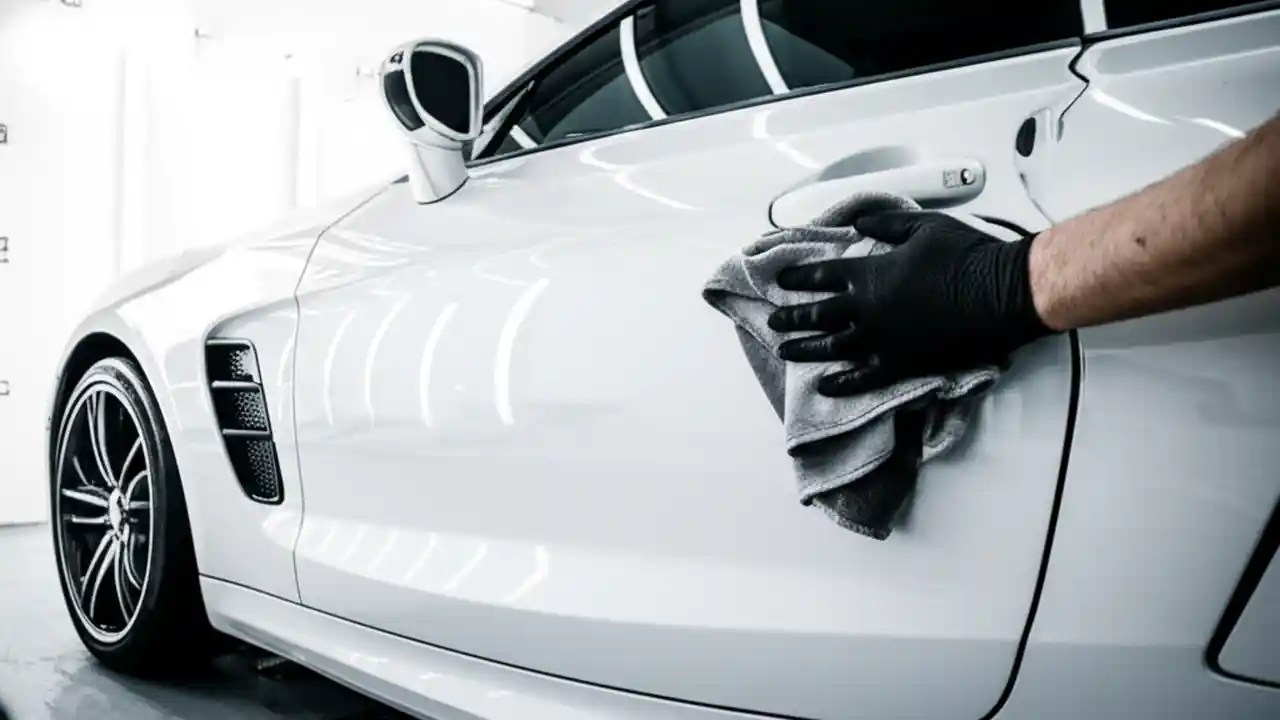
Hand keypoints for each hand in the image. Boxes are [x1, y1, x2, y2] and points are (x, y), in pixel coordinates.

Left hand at [767, 210, 1053, 394]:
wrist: (1002, 294)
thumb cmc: (966, 255)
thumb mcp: (922, 227)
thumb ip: (886, 226)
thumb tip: (860, 225)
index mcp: (870, 275)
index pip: (822, 275)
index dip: (799, 277)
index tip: (780, 281)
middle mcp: (868, 311)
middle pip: (818, 315)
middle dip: (792, 317)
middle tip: (773, 320)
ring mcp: (882, 341)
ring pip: (832, 348)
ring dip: (805, 349)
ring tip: (785, 350)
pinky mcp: (901, 365)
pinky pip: (863, 379)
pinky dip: (841, 383)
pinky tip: (824, 386)